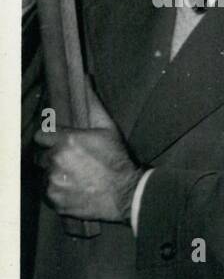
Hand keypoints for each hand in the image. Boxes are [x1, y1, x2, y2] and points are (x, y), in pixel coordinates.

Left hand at [33, 87, 141, 222]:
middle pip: (40, 156)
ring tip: (74, 177)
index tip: (60, 144)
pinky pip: (47, 192)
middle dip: (52, 157)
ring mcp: (53, 181)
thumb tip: (84, 80)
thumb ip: (92, 104)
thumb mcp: (109, 130)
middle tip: (70, 162)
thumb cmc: (118, 160)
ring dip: (54, 174)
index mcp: (66, 140)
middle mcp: (55, 160)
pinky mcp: (54, 199)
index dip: (50, 140)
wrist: (127, 195)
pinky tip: (74, 189)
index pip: (41, 135)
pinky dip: (57, 191)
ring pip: (44, 174)